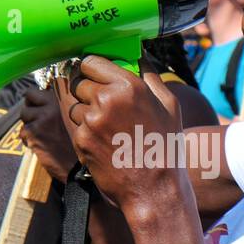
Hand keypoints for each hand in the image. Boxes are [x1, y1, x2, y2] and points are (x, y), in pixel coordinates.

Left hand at [18, 85, 77, 180]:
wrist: (79, 168)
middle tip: (42, 123)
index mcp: (64, 97)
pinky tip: (43, 146)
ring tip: (45, 136)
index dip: (38, 100)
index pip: (38, 90)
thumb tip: (41, 97)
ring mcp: (42, 117)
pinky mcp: (34, 132)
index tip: (43, 108)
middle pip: (28, 99)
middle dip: (32, 110)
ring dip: (31, 125)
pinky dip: (30, 140)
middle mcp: (53, 104)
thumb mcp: (75, 116)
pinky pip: (23, 132)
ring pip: (24, 115)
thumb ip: (60, 105)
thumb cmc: (78, 143)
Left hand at [54, 57, 185, 217]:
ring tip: (107, 130)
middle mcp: (106, 99)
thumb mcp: (169, 105)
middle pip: (78, 83)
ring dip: (85, 114)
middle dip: (87, 92)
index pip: (90, 62)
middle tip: (102, 107)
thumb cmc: (165, 147)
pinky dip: (85, 135)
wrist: (154, 189)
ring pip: (74, 107)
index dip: (90, 69)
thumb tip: (136, 55)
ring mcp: (91, 121)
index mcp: (129, 86)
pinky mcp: (81, 141)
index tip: (94, 76)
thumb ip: (150, 75)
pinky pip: (76, 129)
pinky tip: (105, 145)